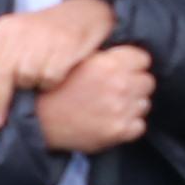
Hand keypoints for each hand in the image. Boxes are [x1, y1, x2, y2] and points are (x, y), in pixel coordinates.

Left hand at [0, 0, 113, 128]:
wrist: (84, 13)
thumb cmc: (44, 34)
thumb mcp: (14, 42)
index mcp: (5, 27)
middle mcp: (22, 29)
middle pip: (3, 72)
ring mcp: (45, 37)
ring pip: (27, 76)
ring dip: (30, 88)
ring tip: (37, 85)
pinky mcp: (67, 45)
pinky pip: (50, 77)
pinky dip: (50, 84)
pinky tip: (55, 79)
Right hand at [35, 43, 153, 153]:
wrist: (37, 120)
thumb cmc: (53, 88)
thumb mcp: (77, 60)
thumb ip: (104, 55)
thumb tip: (124, 52)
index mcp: (110, 64)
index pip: (143, 59)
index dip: (133, 64)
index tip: (123, 69)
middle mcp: (120, 86)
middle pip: (147, 82)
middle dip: (135, 84)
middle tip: (117, 89)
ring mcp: (121, 110)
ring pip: (144, 104)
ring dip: (132, 104)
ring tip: (111, 105)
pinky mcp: (118, 132)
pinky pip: (139, 126)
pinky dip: (129, 125)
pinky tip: (112, 120)